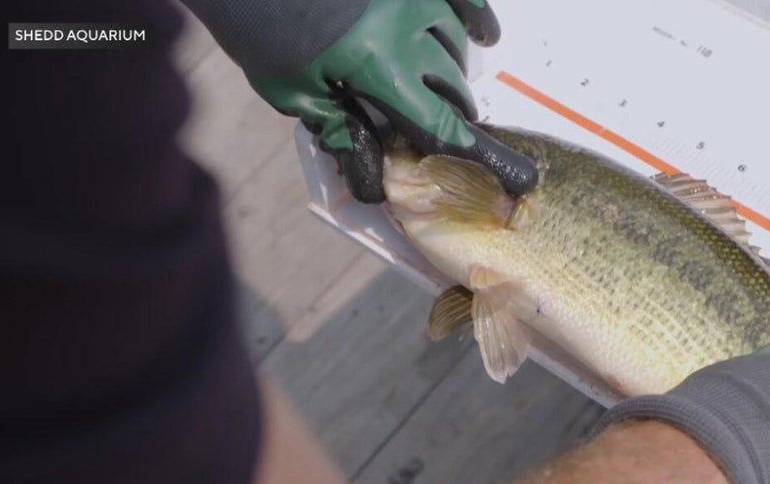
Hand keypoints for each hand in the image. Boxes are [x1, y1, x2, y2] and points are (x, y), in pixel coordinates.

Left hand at [184, 0, 538, 202]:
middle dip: (451, 112)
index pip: (438, 121)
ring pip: (454, 40)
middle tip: (442, 129)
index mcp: (378, 62)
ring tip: (441, 85)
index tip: (512, 176)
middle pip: (451, 83)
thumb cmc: (257, 26)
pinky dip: (476, 19)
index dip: (472, 152)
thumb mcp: (287, 87)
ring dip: (451, 70)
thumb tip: (369, 173)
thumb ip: (336, 126)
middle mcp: (407, 25)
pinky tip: (484, 38)